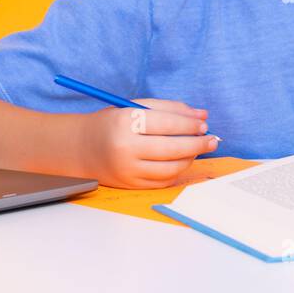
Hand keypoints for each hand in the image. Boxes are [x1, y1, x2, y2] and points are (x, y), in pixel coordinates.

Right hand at [78, 98, 219, 188]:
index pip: (166, 124)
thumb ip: (169, 108)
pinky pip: (162, 180)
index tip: (204, 124)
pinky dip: (177, 171)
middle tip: (212, 139)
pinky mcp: (130, 184)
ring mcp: (127, 169)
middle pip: (171, 148)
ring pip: (170, 167)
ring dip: (190, 158)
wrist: (82, 147)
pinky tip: (183, 160)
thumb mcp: (134, 107)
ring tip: (198, 148)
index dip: (189, 125)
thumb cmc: (112, 123)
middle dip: (197, 143)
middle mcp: (125, 147)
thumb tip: (201, 115)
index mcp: (124, 122)